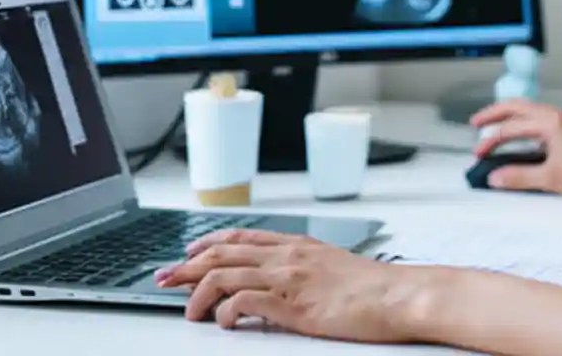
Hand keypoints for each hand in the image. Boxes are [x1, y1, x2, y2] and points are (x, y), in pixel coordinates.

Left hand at [154, 228, 426, 342]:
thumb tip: (280, 281)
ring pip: (225, 275)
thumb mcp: (332, 265)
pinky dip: (227, 313)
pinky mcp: (292, 305)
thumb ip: (303, 267)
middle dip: (187, 266)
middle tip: (164, 278)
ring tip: (188, 310)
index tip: (187, 252)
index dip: (206, 244)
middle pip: (223, 253)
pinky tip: (224, 323)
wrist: (397, 296)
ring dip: (198, 292)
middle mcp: (287, 256)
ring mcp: (288, 279)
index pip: (239, 237)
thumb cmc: (373, 287)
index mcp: (296, 244)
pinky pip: (245, 303)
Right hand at [470, 98, 561, 195]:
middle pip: (516, 106)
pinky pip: (536, 115)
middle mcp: (554, 115)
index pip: (510, 129)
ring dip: (508, 114)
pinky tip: (516, 131)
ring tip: (492, 124)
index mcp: (549, 123)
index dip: (491, 142)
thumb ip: (519, 177)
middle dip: (494, 113)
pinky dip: (521, 119)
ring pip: (527, 108)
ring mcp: (561, 119)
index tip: (479, 155)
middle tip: (476, 123)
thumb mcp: (550, 179)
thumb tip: (495, 177)